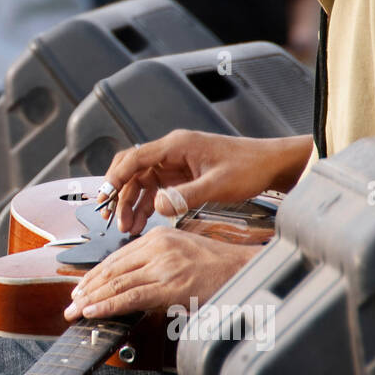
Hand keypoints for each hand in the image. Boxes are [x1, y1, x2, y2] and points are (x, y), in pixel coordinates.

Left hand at [63, 227, 261, 320]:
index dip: (94, 274)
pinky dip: (108, 306)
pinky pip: (131, 297)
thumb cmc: (217, 266)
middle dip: (87, 288)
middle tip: (71, 303)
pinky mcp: (170, 286)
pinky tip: (94, 312)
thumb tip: (131, 281)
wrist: (245, 271)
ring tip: (76, 312)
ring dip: (91, 299)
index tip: (81, 288)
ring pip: (117, 283)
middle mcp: (157, 247)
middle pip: (112, 269)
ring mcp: (163, 266)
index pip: (116, 257)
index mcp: (157, 237)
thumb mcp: (180, 252)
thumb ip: (155, 261)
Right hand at [96, 130, 312, 234]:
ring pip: (142, 183)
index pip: (135, 158)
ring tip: (128, 228)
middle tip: (114, 218)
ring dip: (133, 204)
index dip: (116, 177)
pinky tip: (144, 223)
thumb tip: (158, 207)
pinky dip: (148, 206)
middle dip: (120, 194)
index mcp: (176, 146)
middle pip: (133, 171)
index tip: (104, 196)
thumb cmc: (248, 168)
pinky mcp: (181, 176)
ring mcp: (175, 164)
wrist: (270, 165)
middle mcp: (171, 152)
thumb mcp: (217, 185)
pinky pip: (156, 190)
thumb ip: (185, 196)